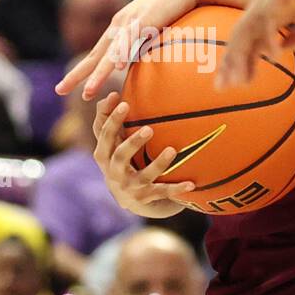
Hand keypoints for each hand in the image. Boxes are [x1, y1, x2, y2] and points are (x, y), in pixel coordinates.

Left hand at [57, 0, 232, 100]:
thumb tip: (140, 62)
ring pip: (111, 52)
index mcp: (120, 28)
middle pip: (96, 55)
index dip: (83, 71)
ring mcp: (132, 22)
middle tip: (60, 91)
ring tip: (89, 91)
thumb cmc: (174, 6)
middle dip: (77, 74)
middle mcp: (120, 25)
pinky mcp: (147, 19)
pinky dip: (124, 53)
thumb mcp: (154, 29)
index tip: (68, 87)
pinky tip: (119, 67)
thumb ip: (145, 44)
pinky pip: (133, 39)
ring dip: (99, 73)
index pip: (97, 54)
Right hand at [92, 93, 195, 217]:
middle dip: (133, 142)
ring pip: (144, 175)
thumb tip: (111, 94)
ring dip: (158, 163)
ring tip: (172, 150)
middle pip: (120, 155)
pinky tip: (191, 184)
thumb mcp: (114, 144)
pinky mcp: (144, 198)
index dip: (110, 118)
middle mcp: (113, 171)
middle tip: (149, 129)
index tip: (122, 101)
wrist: (129, 200)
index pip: (102, 134)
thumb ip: (112, 121)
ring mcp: (129, 186)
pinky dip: (176, 189)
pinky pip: (162, 192)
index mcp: (104, 154)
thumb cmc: (122, 161)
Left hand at [219, 0, 294, 87]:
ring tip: (239, 79)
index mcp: (276, 9)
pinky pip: (271, 17)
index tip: (236, 84)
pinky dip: (269, 38)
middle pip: (241, 34)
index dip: (240, 61)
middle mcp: (270, 1)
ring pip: (249, 26)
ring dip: (241, 54)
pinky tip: (272, 58)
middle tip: (224, 87)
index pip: (249, 38)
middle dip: (231, 62)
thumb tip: (283, 52)